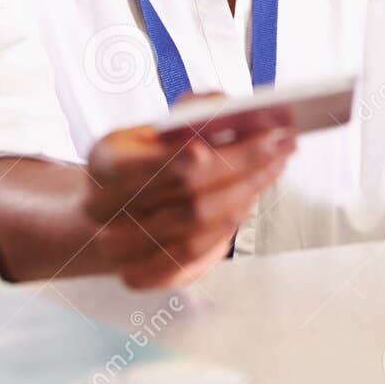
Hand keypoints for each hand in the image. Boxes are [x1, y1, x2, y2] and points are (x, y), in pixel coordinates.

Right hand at [81, 103, 295, 289]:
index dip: (187, 159)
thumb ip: (189, 112)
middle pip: (189, 198)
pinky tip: (248, 202)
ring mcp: (119, 249)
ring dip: (245, 198)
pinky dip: (227, 232)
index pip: (152, 164)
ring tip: (272, 170)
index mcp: (104, 162)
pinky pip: (195, 260)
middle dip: (244, 168)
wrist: (111, 208)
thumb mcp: (154, 126)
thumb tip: (230, 108)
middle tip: (281, 145)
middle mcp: (103, 210)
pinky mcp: (140, 275)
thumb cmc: (141, 160)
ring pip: (198, 232)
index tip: (230, 145)